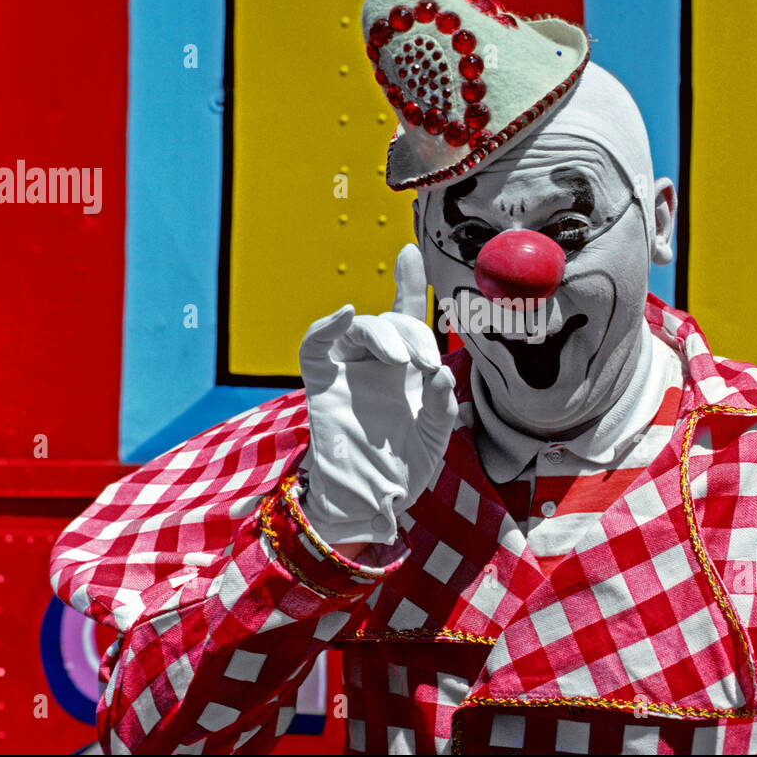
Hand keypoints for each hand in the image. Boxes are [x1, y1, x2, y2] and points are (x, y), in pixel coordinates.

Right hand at [297, 244, 457, 547]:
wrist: (372, 504)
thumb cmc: (405, 468)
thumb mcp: (436, 436)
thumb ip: (441, 405)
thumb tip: (440, 373)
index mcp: (406, 368)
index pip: (406, 315)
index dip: (408, 283)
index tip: (410, 252)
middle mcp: (377, 363)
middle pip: (391, 321)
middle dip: (412, 333)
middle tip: (424, 363)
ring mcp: (348, 372)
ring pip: (360, 328)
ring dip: (382, 334)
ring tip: (401, 361)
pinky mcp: (322, 386)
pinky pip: (316, 346)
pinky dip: (328, 325)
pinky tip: (347, 314)